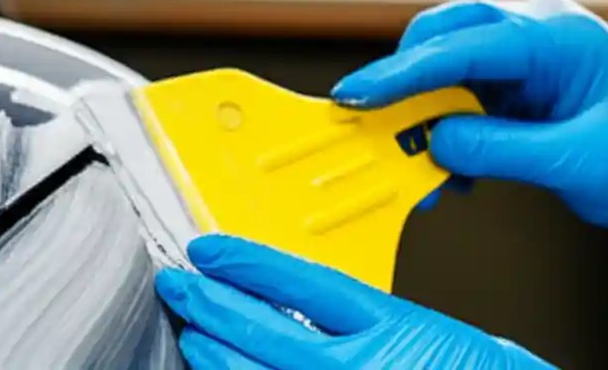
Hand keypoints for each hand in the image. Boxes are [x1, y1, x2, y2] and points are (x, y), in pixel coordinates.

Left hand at [156, 234, 553, 369]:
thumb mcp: (429, 332)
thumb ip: (369, 319)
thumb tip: (305, 305)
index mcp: (389, 327)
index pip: (297, 281)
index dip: (245, 261)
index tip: (209, 249)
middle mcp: (356, 369)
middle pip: (260, 328)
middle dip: (210, 303)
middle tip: (178, 284)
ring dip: (213, 352)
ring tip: (192, 331)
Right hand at [331, 0, 607, 226]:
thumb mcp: (580, 163)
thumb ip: (503, 150)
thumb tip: (436, 142)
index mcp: (559, 37)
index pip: (463, 45)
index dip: (403, 72)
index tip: (357, 96)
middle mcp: (536, 30)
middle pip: (444, 33)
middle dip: (401, 77)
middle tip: (365, 119)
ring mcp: (525, 50)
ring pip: (446, 63)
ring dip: (422, 111)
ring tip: (415, 164)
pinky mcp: (517, 77)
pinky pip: (462, 91)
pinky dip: (445, 126)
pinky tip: (451, 167)